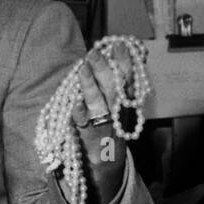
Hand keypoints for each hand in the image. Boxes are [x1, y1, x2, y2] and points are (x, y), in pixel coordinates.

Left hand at [71, 42, 128, 160]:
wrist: (106, 159)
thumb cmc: (110, 121)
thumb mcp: (119, 101)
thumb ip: (120, 77)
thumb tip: (121, 48)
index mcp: (124, 100)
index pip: (127, 78)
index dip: (125, 61)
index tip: (120, 44)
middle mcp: (115, 111)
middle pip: (112, 88)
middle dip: (104, 69)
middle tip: (95, 52)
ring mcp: (102, 123)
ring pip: (98, 103)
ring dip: (90, 86)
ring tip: (82, 68)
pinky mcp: (88, 134)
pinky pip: (84, 125)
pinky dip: (80, 115)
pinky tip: (76, 105)